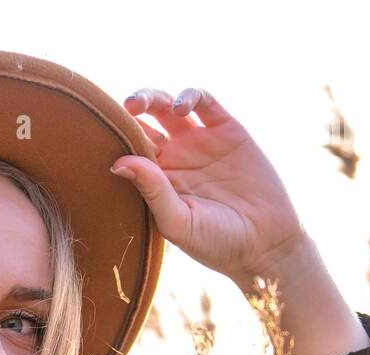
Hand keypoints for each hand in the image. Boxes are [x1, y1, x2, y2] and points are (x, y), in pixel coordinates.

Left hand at [112, 86, 306, 288]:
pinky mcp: (227, 129)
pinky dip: (189, 95)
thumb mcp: (179, 223)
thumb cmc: (216, 244)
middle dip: (128, 111)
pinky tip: (182, 108)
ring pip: (167, 106)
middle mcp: (175, 158)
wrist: (265, 243)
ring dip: (151, 97)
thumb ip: (152, 192)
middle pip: (142, 123)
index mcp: (157, 181)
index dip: (115, 138)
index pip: (128, 150)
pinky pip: (204, 101)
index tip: (104, 135)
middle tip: (124, 111)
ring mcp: (200, 141)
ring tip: (142, 105)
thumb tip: (118, 163)